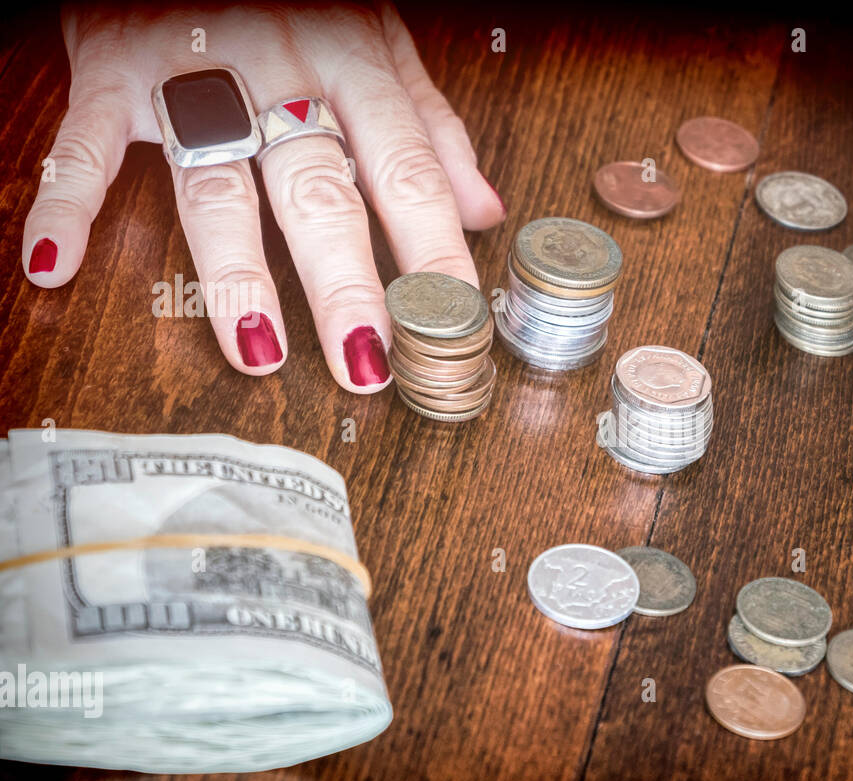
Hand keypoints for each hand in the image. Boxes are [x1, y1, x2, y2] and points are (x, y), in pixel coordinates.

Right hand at [22, 2, 505, 391]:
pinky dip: (66, 202)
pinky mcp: (112, 68)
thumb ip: (431, 124)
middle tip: (365, 360)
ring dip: (237, 270)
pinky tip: (57, 266)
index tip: (452, 321)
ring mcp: (191, 73)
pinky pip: (86, 143)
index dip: (433, 250)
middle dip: (344, 281)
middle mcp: (279, 72)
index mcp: (353, 64)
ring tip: (258, 350)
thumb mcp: (378, 37)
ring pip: (216, 181)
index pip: (406, 171)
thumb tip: (485, 210)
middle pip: (317, 188)